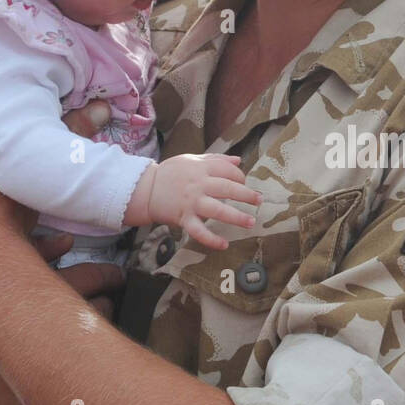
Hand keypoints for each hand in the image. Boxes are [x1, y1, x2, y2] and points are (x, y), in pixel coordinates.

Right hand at [129, 153, 262, 247]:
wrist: (145, 188)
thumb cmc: (170, 173)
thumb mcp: (191, 160)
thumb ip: (215, 159)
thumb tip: (238, 160)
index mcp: (201, 168)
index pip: (227, 170)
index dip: (239, 176)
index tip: (243, 183)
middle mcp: (198, 184)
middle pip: (227, 188)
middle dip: (246, 194)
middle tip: (259, 200)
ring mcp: (191, 202)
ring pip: (218, 209)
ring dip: (236, 217)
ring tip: (250, 222)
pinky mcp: (183, 218)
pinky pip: (198, 231)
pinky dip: (211, 240)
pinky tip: (224, 245)